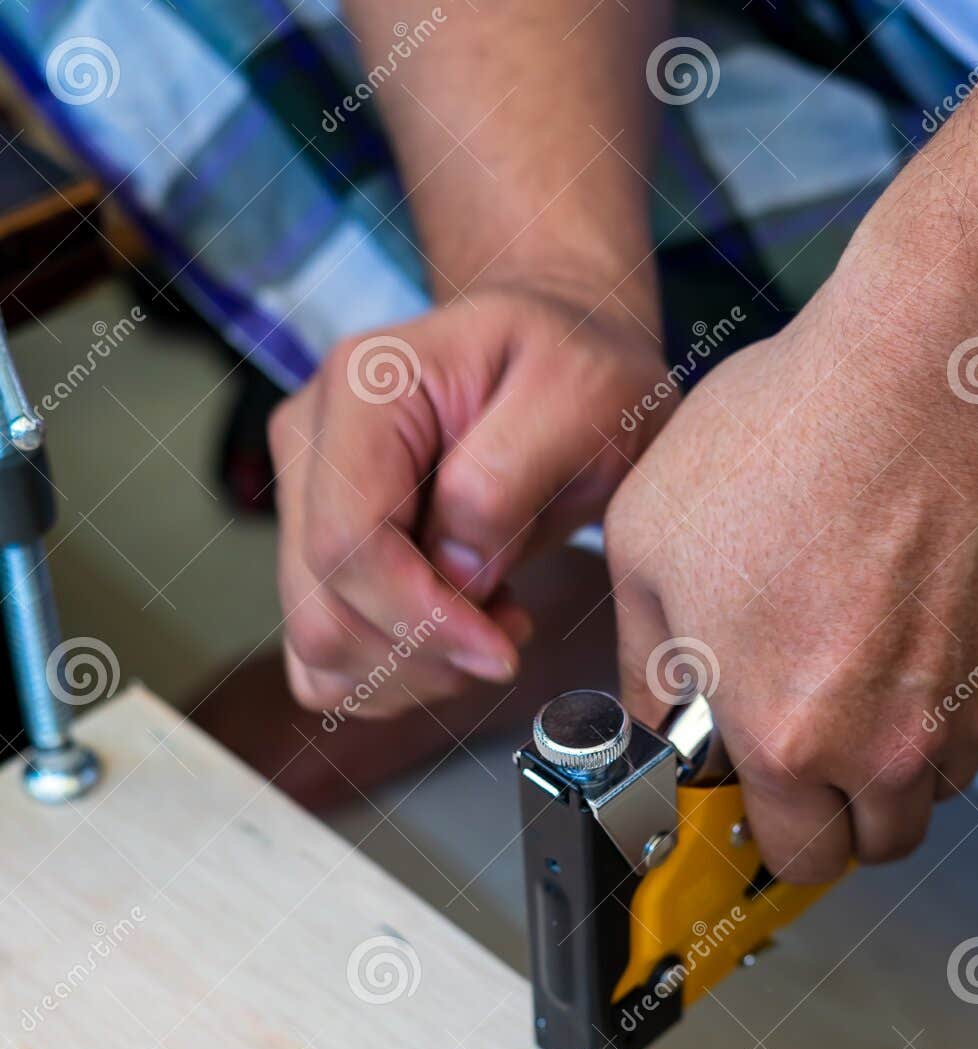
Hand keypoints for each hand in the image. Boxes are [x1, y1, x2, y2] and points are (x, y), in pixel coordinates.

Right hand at [269, 283, 670, 717]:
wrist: (560, 356)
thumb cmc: (574, 367)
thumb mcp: (582, 396)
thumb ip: (510, 477)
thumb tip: (456, 568)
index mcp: (364, 387)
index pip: (348, 541)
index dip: (421, 617)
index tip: (500, 649)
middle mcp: (313, 440)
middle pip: (324, 606)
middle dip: (422, 652)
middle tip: (506, 637)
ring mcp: (305, 497)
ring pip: (319, 643)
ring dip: (412, 668)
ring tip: (491, 624)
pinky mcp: (319, 549)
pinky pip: (324, 655)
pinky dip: (392, 674)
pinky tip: (453, 637)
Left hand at [605, 272, 977, 882]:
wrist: (942, 356)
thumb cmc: (804, 429)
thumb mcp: (650, 542)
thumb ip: (645, 662)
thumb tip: (652, 716)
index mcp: (787, 732)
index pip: (789, 856)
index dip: (765, 829)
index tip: (757, 801)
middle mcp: (892, 742)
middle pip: (872, 842)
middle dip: (832, 808)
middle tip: (803, 738)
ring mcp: (973, 705)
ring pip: (932, 785)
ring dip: (893, 755)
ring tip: (856, 657)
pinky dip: (948, 696)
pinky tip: (910, 618)